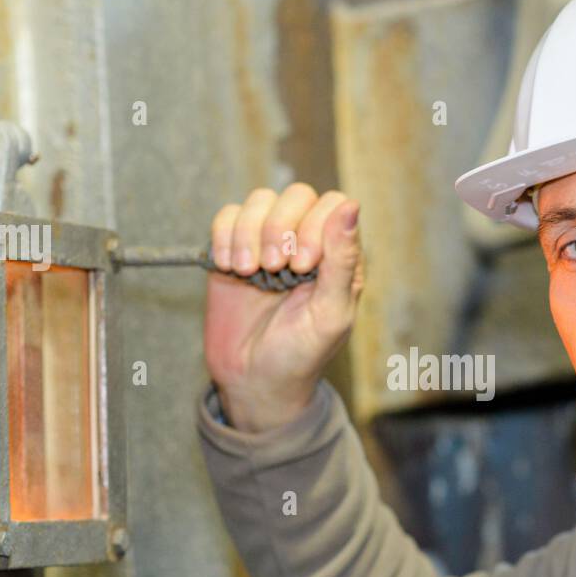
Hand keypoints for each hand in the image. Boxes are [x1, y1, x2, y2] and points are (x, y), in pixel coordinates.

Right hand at [204, 183, 362, 431]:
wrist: (254, 381)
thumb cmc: (301, 354)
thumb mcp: (330, 314)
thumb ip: (342, 260)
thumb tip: (352, 205)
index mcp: (339, 256)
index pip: (332, 205)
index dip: (315, 225)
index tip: (302, 268)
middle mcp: (305, 241)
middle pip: (296, 195)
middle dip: (280, 228)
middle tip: (273, 269)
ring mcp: (268, 242)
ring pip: (259, 201)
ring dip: (249, 233)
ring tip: (248, 272)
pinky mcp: (234, 248)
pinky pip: (226, 216)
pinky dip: (224, 236)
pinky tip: (229, 268)